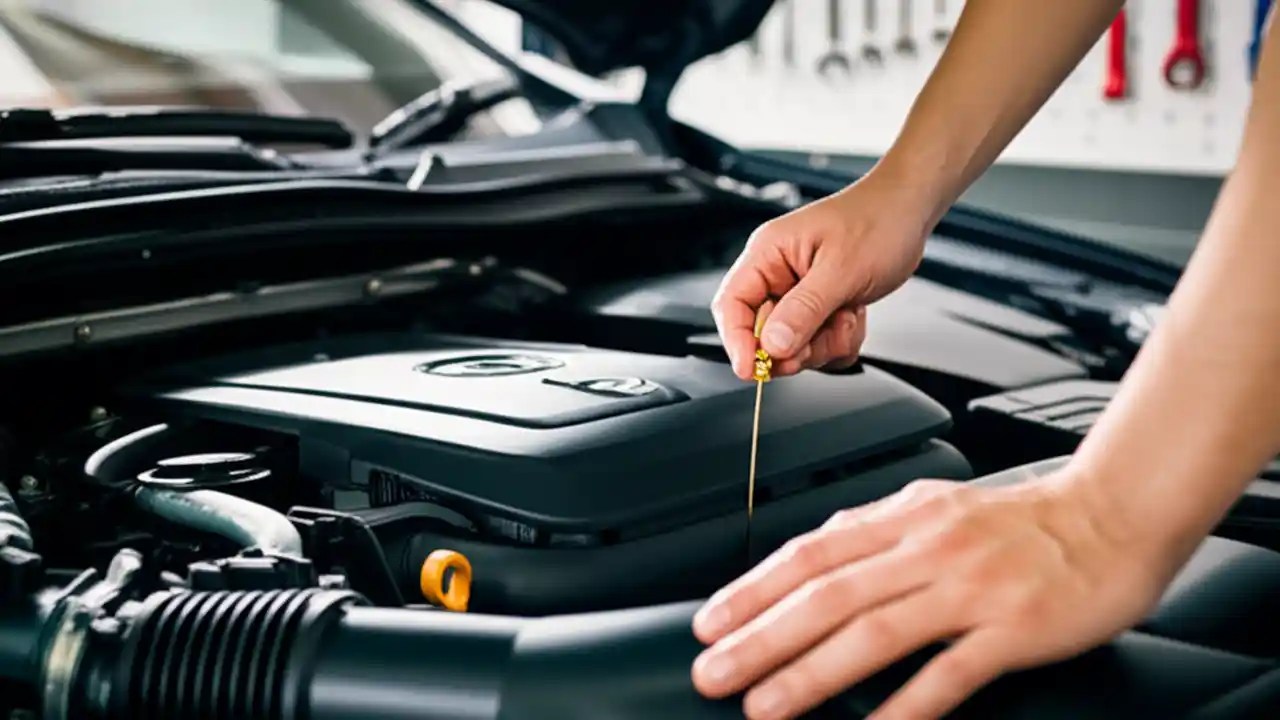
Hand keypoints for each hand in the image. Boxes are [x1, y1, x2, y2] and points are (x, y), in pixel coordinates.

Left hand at [690, 475, 1178, 719]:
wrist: (1113, 515)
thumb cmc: (1022, 517)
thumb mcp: (936, 505)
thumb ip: (875, 527)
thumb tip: (814, 547)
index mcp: (904, 518)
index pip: (810, 555)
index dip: (753, 590)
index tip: (712, 623)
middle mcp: (928, 549)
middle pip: (827, 596)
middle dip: (760, 638)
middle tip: (715, 672)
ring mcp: (970, 588)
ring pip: (874, 633)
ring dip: (811, 673)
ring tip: (767, 705)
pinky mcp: (1014, 628)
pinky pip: (949, 672)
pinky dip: (905, 704)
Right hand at [712, 172, 932, 379]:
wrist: (911, 212)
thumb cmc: (878, 221)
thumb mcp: (841, 270)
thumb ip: (804, 310)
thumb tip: (772, 345)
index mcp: (769, 255)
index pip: (732, 305)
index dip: (737, 341)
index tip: (751, 369)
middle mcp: (778, 275)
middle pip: (761, 333)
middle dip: (792, 347)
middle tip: (817, 343)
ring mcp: (799, 293)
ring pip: (793, 345)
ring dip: (823, 343)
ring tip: (847, 316)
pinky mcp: (820, 307)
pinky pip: (817, 344)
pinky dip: (837, 342)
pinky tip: (853, 317)